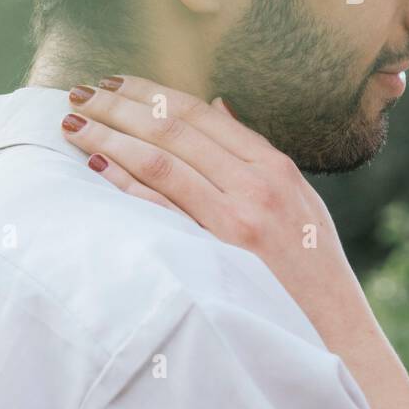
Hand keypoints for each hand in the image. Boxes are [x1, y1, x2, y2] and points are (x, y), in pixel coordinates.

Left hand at [59, 75, 408, 408]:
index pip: (201, 114)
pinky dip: (125, 183)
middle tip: (79, 94)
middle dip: (120, 107)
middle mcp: (255, 184)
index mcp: (273, 165)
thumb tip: (218, 106)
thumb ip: (256, 153)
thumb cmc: (312, 263)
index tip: (115, 81)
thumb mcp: (298, 197)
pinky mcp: (218, 254)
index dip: (152, 92)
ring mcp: (236, 219)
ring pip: (160, 162)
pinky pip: (161, 209)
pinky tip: (96, 165)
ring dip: (111, 138)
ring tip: (74, 124)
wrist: (333, 327)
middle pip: (173, 130)